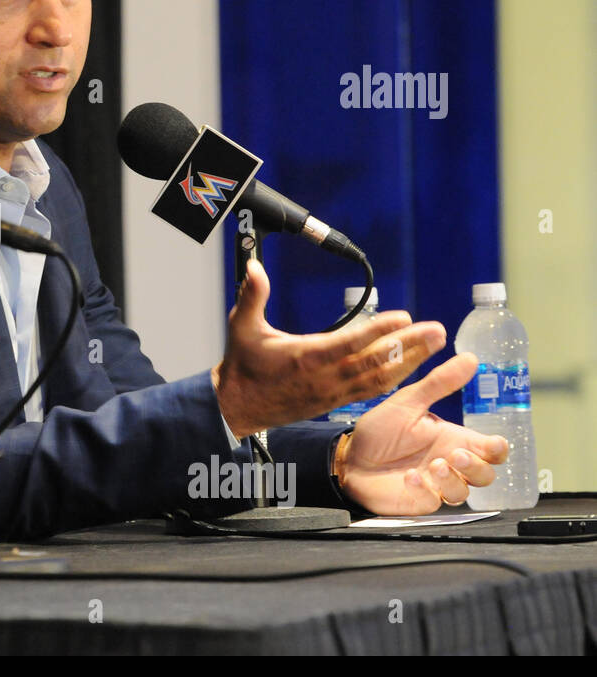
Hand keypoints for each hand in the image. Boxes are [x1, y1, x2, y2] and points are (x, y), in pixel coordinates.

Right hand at [211, 258, 446, 436]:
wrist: (238, 407)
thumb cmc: (242, 366)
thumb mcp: (242, 327)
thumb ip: (252, 295)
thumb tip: (255, 268)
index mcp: (306, 357)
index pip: (350, 342)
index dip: (379, 330)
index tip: (403, 317)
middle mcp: (325, 377)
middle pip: (375, 361)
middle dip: (409, 346)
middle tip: (437, 331)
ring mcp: (332, 392)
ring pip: (379, 378)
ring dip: (410, 362)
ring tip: (435, 346)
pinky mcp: (334, 401)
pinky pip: (371, 390)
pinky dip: (394, 378)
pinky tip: (411, 367)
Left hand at [337, 352, 508, 513]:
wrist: (348, 457)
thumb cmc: (380, 431)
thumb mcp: (408, 403)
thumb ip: (439, 383)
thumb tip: (470, 358)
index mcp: (452, 439)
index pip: (492, 450)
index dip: (498, 449)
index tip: (492, 444)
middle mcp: (448, 463)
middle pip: (486, 475)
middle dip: (477, 466)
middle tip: (455, 455)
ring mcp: (436, 484)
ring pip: (464, 491)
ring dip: (453, 479)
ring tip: (432, 465)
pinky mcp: (419, 500)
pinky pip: (434, 501)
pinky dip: (425, 490)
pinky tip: (410, 478)